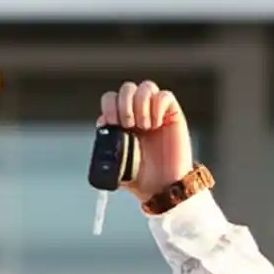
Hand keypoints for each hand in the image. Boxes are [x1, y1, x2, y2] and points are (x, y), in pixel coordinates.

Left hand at [98, 81, 193, 202]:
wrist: (162, 187)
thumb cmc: (140, 176)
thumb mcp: (114, 165)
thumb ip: (105, 149)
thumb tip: (101, 128)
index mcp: (120, 122)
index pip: (111, 99)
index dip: (109, 106)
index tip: (112, 123)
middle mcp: (137, 113)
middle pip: (127, 88)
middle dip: (124, 104)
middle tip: (128, 125)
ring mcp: (155, 112)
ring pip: (146, 87)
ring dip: (141, 104)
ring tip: (144, 126)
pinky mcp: (172, 114)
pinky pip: (165, 96)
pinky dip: (157, 106)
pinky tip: (156, 124)